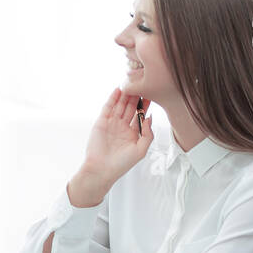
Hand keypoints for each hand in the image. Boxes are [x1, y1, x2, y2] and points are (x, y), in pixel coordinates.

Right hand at [66, 88, 152, 207]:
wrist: (102, 169)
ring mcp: (111, 123)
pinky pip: (108, 107)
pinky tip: (119, 89)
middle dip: (136, 96)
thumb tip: (150, 118)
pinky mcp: (101, 122)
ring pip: (120, 105)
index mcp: (133, 133)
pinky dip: (113, 98)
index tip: (152, 94)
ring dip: (126, 94)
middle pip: (131, 107)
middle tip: (142, 84)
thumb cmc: (121, 164)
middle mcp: (122, 126)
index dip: (145, 105)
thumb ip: (148, 134)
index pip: (140, 115)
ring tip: (132, 83)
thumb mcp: (141, 150)